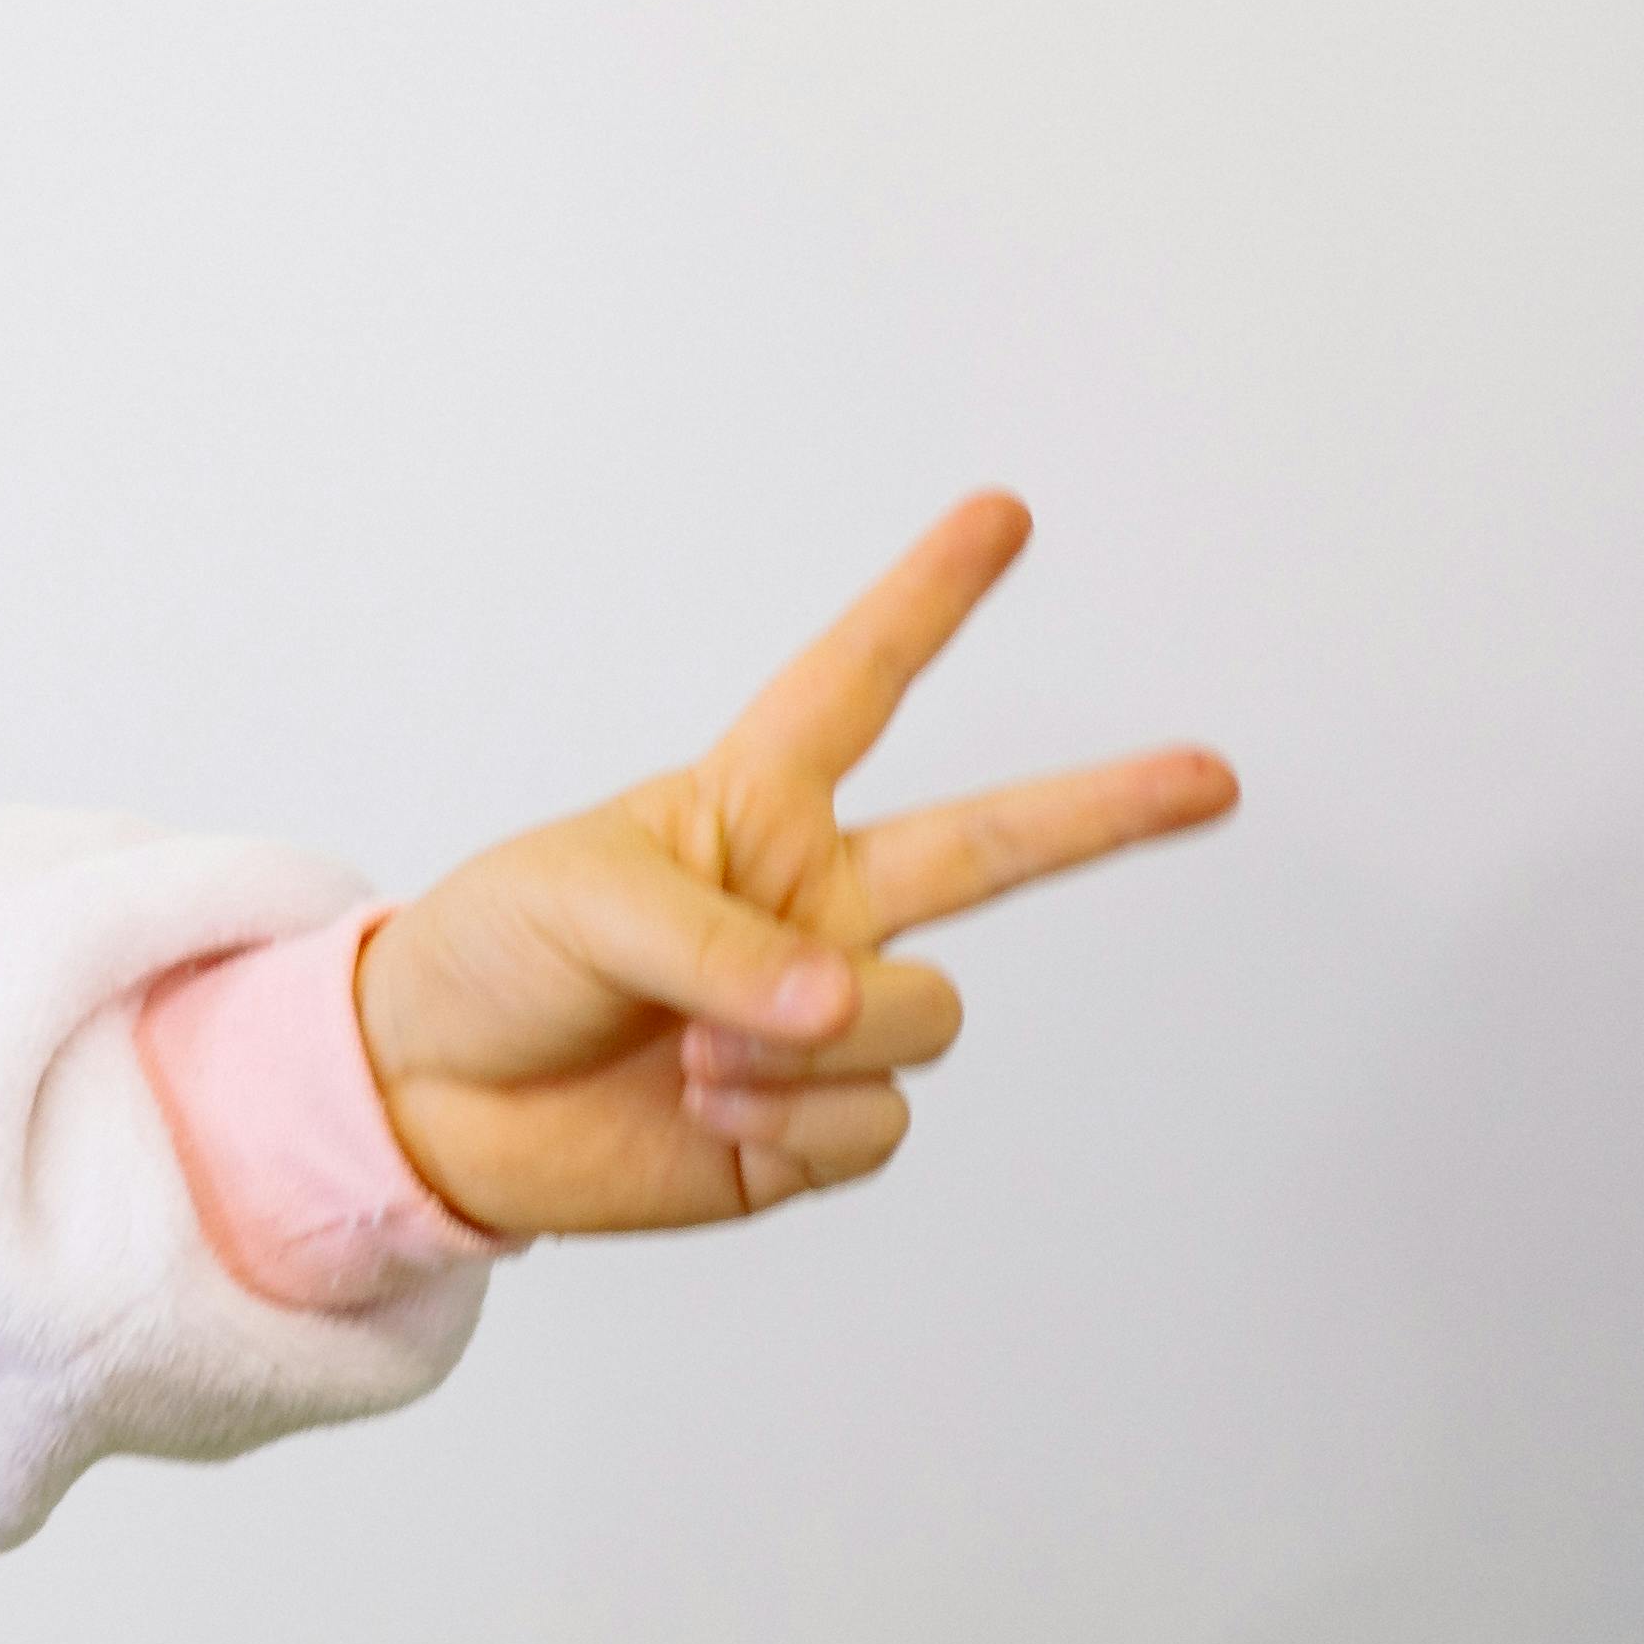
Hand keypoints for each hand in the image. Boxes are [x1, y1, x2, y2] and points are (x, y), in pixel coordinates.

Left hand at [355, 492, 1235, 1238]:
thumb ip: (719, 941)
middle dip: (1105, 811)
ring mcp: (824, 1017)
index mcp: (748, 811)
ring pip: (919, 1018)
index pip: (854, 687)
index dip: (928, 600)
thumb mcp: (577, 898)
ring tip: (693, 1047)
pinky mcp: (817, 1125)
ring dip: (812, 1042)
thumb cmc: (487, 959)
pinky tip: (706, 1109)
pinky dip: (791, 1121)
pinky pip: (874, 1122)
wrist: (429, 1098)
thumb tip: (836, 1003)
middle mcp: (810, 907)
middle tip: (1214, 775)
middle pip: (989, 850)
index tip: (1003, 517)